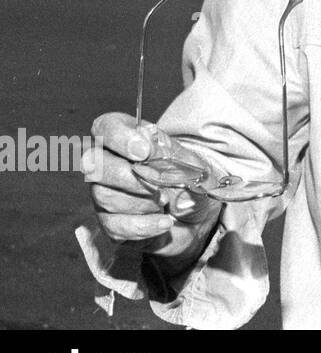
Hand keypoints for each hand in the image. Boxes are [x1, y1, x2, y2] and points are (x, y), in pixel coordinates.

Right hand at [83, 113, 221, 264]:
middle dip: (130, 178)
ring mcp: (103, 194)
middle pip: (94, 163)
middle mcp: (107, 164)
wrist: (195, 215)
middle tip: (158, 186)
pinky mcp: (108, 222)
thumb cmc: (188, 180)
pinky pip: (115, 225)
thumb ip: (166, 154)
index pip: (106, 126)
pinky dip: (144, 225)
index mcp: (128, 139)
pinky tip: (163, 221)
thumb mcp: (188, 162)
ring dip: (143, 203)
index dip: (119, 137)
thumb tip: (145, 151)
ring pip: (104, 196)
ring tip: (165, 202)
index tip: (143, 152)